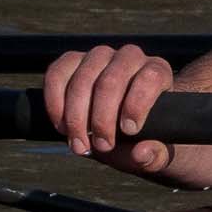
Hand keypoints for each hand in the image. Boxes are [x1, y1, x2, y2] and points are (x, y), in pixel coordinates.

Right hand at [43, 44, 172, 174]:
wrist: (121, 127)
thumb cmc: (143, 136)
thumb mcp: (155, 152)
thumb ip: (155, 156)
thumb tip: (141, 153)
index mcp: (157, 72)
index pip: (150, 77)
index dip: (137, 104)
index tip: (128, 130)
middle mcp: (129, 57)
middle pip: (111, 80)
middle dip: (102, 119)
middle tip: (102, 146)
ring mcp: (99, 56)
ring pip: (82, 78)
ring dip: (76, 117)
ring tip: (79, 144)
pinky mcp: (73, 61)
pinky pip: (57, 73)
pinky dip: (54, 103)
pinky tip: (61, 126)